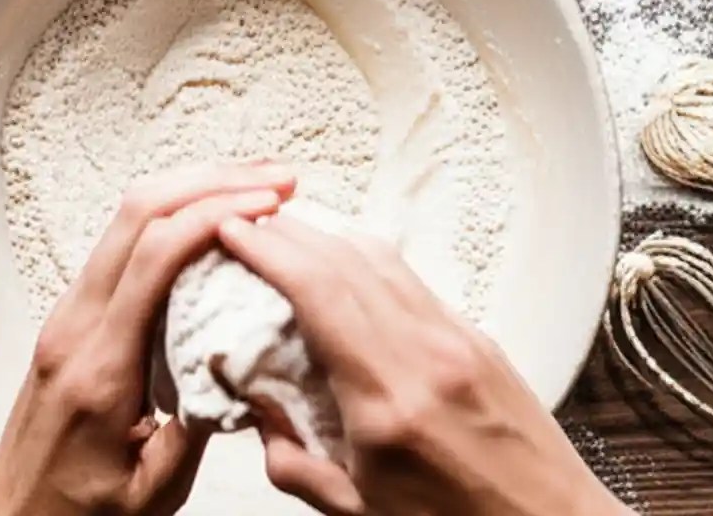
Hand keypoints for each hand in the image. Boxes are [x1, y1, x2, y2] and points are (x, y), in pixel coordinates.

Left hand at [0, 163, 296, 515]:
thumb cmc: (75, 512)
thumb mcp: (152, 491)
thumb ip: (197, 430)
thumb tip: (244, 368)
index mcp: (98, 367)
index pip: (154, 257)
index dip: (215, 215)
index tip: (268, 206)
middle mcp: (75, 326)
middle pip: (136, 213)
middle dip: (211, 181)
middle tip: (275, 181)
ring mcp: (68, 316)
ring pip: (125, 219)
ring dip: (192, 190)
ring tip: (253, 188)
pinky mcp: (73, 318)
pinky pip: (122, 244)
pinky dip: (173, 217)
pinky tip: (212, 223)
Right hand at [218, 214, 631, 515]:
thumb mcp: (359, 512)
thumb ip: (297, 466)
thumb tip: (260, 420)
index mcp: (390, 398)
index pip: (321, 294)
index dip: (270, 251)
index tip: (233, 231)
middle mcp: (428, 352)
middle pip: (348, 260)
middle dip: (290, 232)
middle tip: (247, 224)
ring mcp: (460, 337)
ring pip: (384, 260)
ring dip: (329, 238)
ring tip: (287, 237)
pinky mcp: (479, 337)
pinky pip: (413, 281)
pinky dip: (367, 263)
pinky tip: (344, 271)